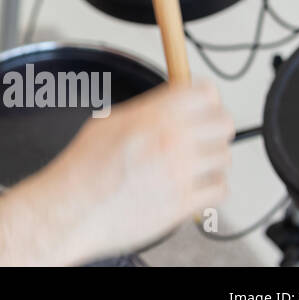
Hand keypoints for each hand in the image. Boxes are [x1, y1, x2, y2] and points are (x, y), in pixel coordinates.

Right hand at [34, 79, 233, 262]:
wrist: (73, 207)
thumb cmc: (84, 168)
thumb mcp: (109, 121)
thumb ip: (148, 111)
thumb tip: (172, 105)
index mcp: (153, 116)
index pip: (205, 92)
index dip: (206, 96)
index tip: (203, 102)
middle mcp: (172, 141)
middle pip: (224, 123)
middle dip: (215, 126)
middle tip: (203, 132)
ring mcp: (181, 174)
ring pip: (225, 156)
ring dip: (212, 158)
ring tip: (194, 162)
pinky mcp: (185, 204)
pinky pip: (221, 189)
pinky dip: (212, 186)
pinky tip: (196, 184)